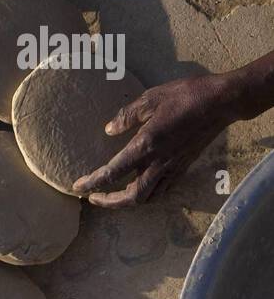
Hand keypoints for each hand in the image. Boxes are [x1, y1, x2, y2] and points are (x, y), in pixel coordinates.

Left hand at [73, 74, 245, 206]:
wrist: (222, 102)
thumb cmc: (186, 96)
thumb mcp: (150, 99)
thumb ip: (126, 116)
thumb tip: (109, 130)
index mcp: (145, 146)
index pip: (112, 173)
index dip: (92, 183)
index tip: (77, 187)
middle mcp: (158, 163)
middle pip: (131, 197)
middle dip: (109, 202)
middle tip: (93, 197)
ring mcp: (173, 167)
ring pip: (148, 198)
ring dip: (128, 201)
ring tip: (112, 195)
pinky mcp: (184, 166)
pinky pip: (163, 189)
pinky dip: (148, 194)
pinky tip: (140, 186)